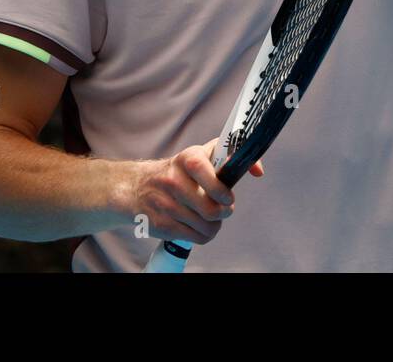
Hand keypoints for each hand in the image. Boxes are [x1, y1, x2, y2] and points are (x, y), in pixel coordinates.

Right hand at [131, 137, 263, 244]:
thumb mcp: (200, 154)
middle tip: (224, 208)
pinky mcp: (161, 225)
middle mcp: (173, 180)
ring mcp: (165, 204)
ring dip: (214, 224)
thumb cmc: (179, 170)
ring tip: (211, 216)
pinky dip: (203, 234)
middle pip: (210, 209)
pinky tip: (199, 224)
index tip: (228, 197)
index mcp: (187, 159)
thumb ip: (231, 155)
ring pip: (206, 226)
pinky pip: (195, 238)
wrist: (135, 187)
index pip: (206, 173)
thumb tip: (258, 170)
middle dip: (224, 212)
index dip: (222, 190)